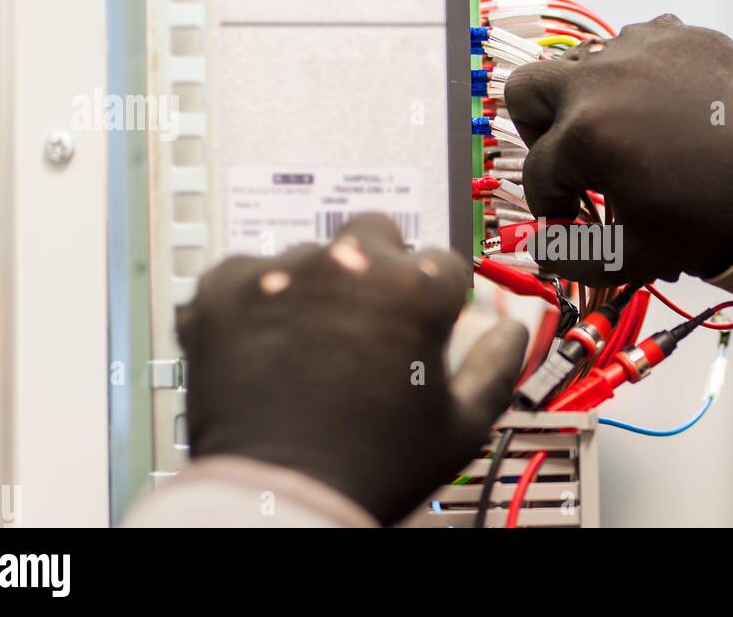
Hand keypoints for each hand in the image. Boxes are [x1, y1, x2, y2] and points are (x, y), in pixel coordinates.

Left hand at [176, 214, 527, 524]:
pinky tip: (272, 342)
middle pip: (377, 235)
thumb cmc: (368, 468)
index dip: (439, 298)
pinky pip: (251, 274)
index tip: (426, 320)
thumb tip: (508, 333)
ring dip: (320, 286)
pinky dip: (261, 300)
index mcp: (413, 290)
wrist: (278, 497)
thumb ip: (495, 367)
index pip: (444, 263)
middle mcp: (347, 266)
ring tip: (316, 343)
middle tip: (372, 320)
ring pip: (312, 255)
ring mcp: (281, 274)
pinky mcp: (224, 290)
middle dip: (382, 268)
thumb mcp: (459, 427)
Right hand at [505, 14, 732, 284]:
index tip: (567, 216)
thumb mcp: (633, 254)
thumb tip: (546, 247)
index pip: (538, 169)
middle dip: (539, 131)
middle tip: (570, 161)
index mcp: (588, 131)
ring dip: (590, 102)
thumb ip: (572, 255)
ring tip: (623, 140)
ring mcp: (647, 48)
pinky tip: (662, 115)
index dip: (549, 204)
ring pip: (585, 62)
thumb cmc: (718, 221)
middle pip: (530, 90)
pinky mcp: (684, 37)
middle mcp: (608, 77)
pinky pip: (639, 48)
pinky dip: (638, 80)